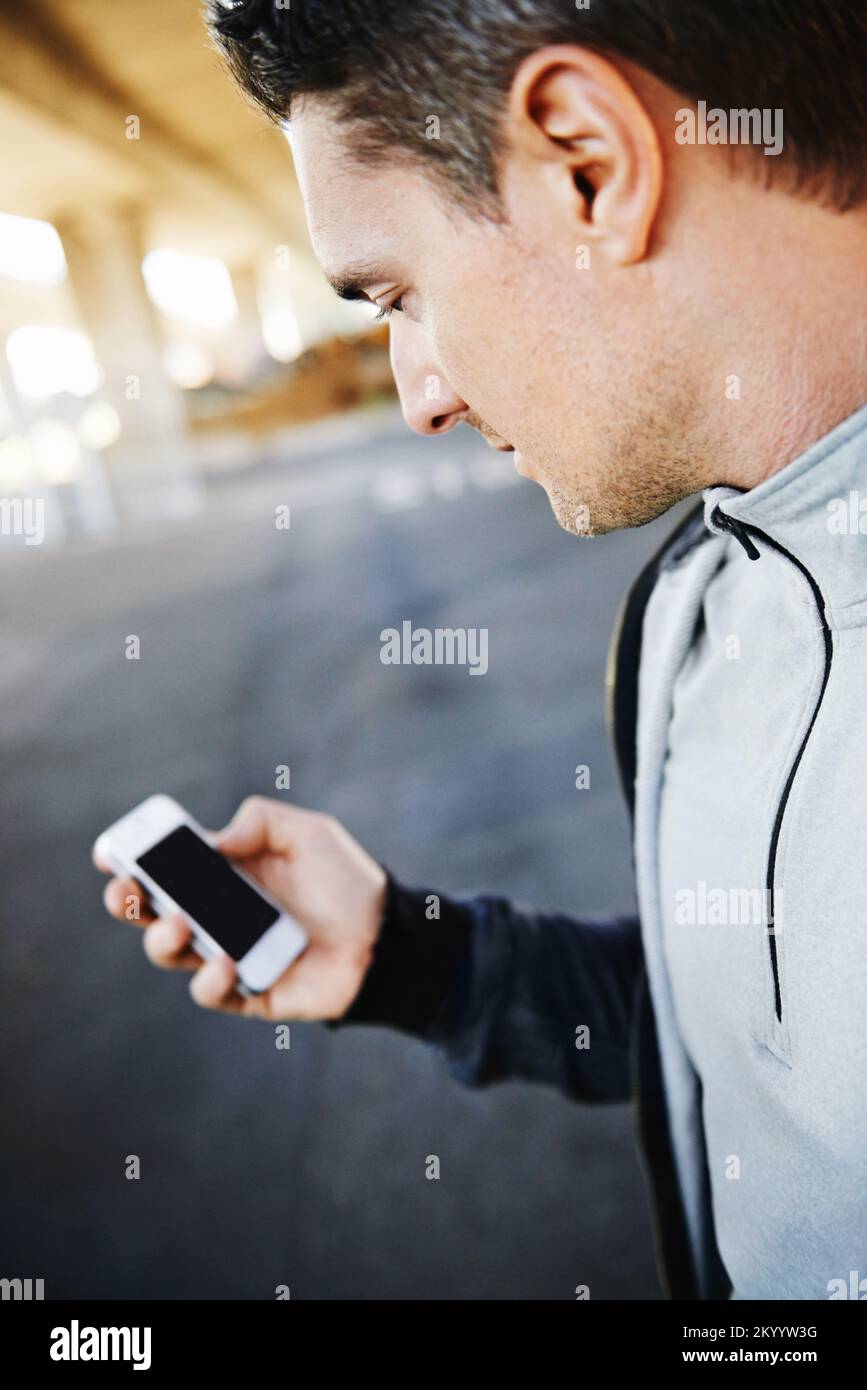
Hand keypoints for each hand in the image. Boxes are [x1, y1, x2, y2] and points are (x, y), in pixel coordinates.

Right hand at [93, 797, 386, 1020]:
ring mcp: (231, 954)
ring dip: (164, 940)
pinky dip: (209, 979)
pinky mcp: (250, 991)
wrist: (388, 938)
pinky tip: (226, 962)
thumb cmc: (348, 883)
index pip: (168, 868)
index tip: (111, 856)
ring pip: (173, 953)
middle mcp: (221, 914)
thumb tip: (211, 841)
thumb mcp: (308, 833)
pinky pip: (212, 992)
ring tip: (183, 925)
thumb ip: (259, 821)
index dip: (133, 863)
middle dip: (128, 903)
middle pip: (155, 912)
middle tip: (126, 894)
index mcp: (227, 873)